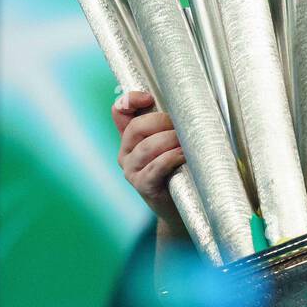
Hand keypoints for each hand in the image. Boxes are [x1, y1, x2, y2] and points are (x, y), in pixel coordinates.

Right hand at [112, 90, 186, 236]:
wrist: (179, 208)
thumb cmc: (178, 170)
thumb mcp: (171, 145)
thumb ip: (170, 126)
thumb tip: (186, 106)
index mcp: (129, 138)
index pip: (119, 112)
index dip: (131, 100)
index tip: (149, 98)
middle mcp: (126, 153)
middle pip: (137, 127)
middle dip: (162, 122)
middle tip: (182, 126)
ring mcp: (131, 170)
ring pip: (147, 147)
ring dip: (170, 140)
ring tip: (187, 142)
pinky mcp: (142, 185)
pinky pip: (155, 167)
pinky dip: (171, 158)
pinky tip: (184, 156)